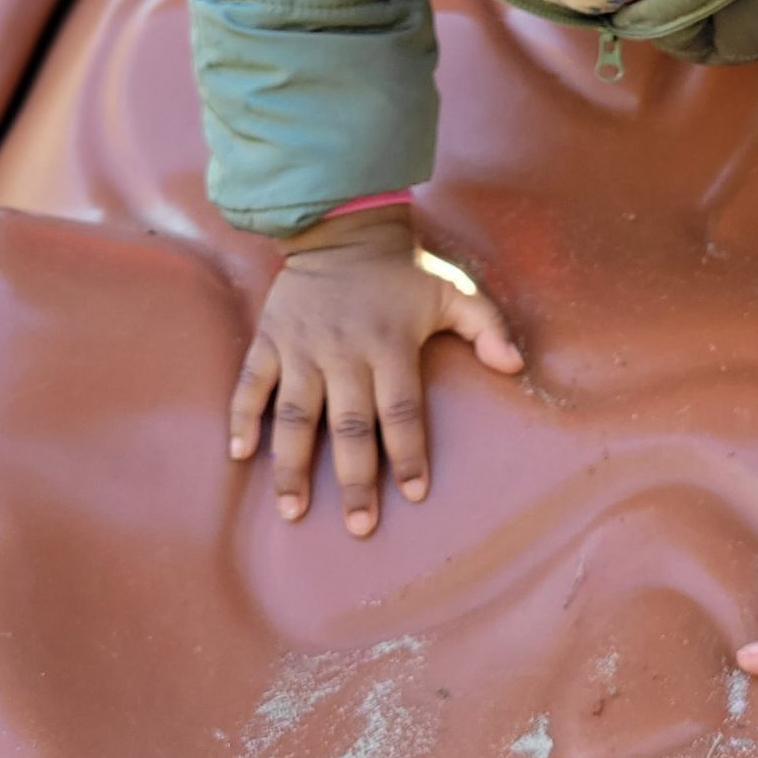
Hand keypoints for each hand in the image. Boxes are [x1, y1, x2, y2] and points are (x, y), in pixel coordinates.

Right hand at [229, 203, 522, 536]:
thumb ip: (488, 327)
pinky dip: (243, 419)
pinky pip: (251, 385)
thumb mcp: (454, 290)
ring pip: (293, 416)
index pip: (401, 411)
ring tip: (293, 511)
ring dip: (292, 466)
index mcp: (390, 346)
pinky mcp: (270, 340)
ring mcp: (302, 349)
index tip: (414, 493)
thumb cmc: (403, 272)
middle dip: (354, 480)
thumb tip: (516, 366)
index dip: (409, 454)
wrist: (342, 229)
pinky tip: (240, 457)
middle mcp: (343, 353)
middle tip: (359, 527)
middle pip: (348, 426)